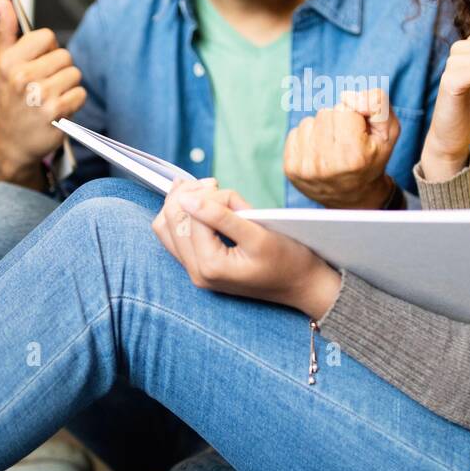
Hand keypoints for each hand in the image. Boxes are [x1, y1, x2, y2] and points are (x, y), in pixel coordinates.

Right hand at [0, 0, 86, 187]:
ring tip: (50, 98)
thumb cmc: (11, 100)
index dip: (46, 49)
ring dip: (68, 86)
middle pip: (64, 55)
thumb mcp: (2, 65)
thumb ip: (5, 31)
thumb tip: (3, 0)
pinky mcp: (57, 112)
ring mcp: (40, 95)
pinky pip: (80, 93)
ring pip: (75, 74)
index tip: (37, 63)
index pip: (46, 36)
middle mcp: (22, 77)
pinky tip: (58, 110)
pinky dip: (74, 102)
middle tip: (44, 85)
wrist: (14, 144)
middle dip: (59, 69)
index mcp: (8, 62)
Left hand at [151, 178, 341, 319]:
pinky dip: (183, 217)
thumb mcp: (258, 234)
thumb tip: (187, 197)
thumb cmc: (289, 261)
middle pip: (170, 220)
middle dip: (190, 195)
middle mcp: (196, 272)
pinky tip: (198, 205)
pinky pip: (176, 238)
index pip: (192, 215)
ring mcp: (196, 272)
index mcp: (210, 266)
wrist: (303, 287)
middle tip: (215, 184)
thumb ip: (220, 215)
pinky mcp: (201, 268)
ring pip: (166, 228)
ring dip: (181, 204)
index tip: (236, 196)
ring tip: (205, 191)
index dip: (212, 197)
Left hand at [284, 89, 400, 208]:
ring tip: (332, 148)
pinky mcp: (291, 169)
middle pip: (325, 113)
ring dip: (321, 130)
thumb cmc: (372, 159)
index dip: (355, 117)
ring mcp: (305, 168)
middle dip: (337, 122)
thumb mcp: (389, 131)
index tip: (359, 135)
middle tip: (346, 142)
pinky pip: (295, 133)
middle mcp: (326, 164)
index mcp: (353, 156)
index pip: (345, 108)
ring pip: (309, 122)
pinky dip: (307, 139)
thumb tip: (347, 97)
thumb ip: (377, 104)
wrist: (354, 195)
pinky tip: (318, 153)